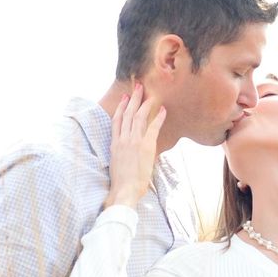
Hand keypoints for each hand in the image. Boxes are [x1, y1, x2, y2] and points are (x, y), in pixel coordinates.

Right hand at [104, 82, 166, 208]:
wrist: (125, 189)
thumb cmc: (121, 182)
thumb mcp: (117, 164)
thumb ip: (122, 153)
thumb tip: (129, 152)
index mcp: (115, 143)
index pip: (117, 120)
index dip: (121, 107)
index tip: (125, 98)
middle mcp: (123, 139)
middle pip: (128, 114)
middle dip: (134, 99)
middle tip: (138, 87)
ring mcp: (134, 141)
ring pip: (139, 117)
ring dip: (145, 104)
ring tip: (150, 94)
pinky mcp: (145, 146)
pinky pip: (153, 127)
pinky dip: (159, 118)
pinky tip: (163, 110)